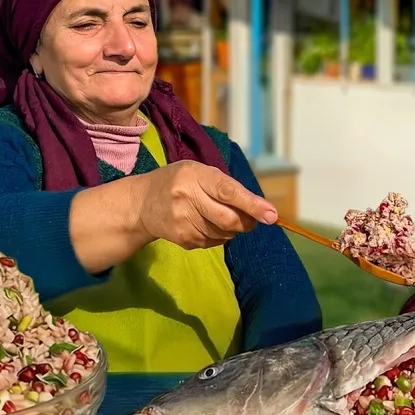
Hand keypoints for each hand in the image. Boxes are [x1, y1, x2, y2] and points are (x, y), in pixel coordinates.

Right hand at [137, 161, 276, 248]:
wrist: (142, 203)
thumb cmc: (179, 182)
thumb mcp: (199, 173)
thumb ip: (228, 187)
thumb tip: (262, 209)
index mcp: (194, 176)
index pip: (228, 192)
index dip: (252, 204)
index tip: (272, 215)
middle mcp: (187, 198)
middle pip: (230, 219)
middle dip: (248, 221)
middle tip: (254, 218)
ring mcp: (183, 222)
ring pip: (225, 233)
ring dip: (233, 228)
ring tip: (219, 214)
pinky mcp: (183, 240)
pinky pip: (215, 242)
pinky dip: (220, 235)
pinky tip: (206, 223)